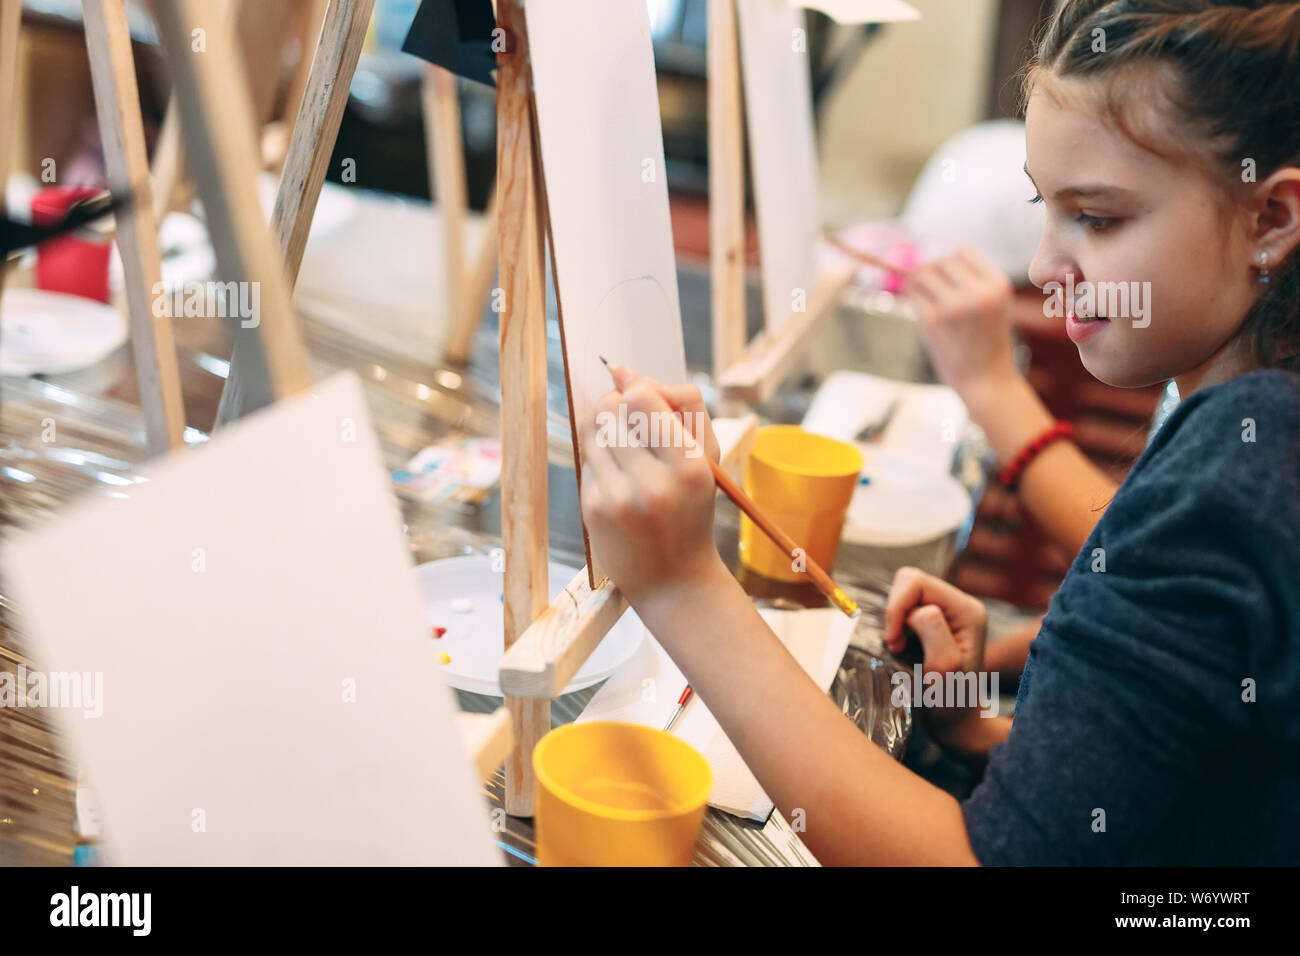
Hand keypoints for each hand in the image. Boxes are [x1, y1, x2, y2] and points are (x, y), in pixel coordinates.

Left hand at [579, 366, 724, 608]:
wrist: (673, 579)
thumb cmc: (692, 509)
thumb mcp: (707, 458)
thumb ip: (681, 406)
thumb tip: (623, 371)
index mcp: (688, 467)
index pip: (642, 398)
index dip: (638, 390)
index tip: (644, 399)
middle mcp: (651, 483)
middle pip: (609, 407)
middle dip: (617, 405)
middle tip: (632, 422)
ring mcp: (617, 498)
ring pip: (592, 429)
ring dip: (606, 430)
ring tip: (626, 451)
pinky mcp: (592, 509)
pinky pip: (585, 459)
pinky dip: (599, 460)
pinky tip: (618, 481)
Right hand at [883, 566, 988, 730]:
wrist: (955, 719)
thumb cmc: (952, 699)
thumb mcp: (947, 669)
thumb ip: (933, 631)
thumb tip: (916, 612)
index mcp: (967, 609)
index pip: (917, 582)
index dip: (897, 608)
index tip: (894, 642)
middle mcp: (959, 603)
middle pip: (909, 581)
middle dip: (894, 611)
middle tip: (896, 644)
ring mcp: (946, 610)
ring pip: (903, 592)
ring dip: (894, 619)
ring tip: (900, 647)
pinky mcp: (932, 618)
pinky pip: (903, 607)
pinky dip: (895, 624)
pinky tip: (903, 645)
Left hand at [904, 245, 1017, 401]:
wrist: (985, 380)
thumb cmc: (987, 343)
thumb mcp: (994, 306)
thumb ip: (972, 282)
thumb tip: (931, 261)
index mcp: (997, 284)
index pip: (963, 251)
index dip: (949, 261)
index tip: (944, 275)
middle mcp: (978, 291)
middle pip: (941, 260)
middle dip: (932, 271)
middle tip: (929, 288)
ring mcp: (954, 305)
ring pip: (922, 274)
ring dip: (918, 282)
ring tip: (922, 295)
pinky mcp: (933, 319)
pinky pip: (913, 295)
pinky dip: (912, 298)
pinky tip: (919, 307)